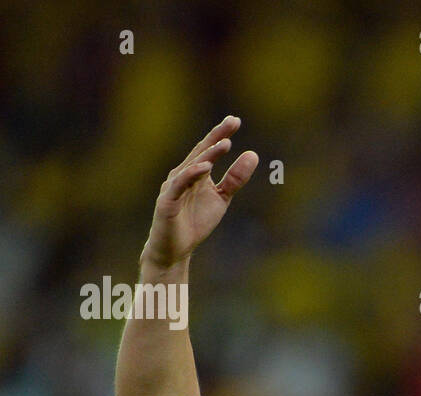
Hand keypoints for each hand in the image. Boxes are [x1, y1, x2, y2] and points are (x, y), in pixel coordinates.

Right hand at [141, 115, 258, 268]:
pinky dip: (191, 174)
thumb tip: (253, 154)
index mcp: (194, 172)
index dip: (221, 134)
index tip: (236, 120)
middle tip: (233, 122)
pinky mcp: (167, 202)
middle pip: (201, 151)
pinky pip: (180, 185)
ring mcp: (173, 187)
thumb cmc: (195, 221)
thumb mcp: (221, 198)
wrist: (175, 249)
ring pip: (192, 166)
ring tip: (225, 143)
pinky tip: (205, 167)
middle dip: (217, 136)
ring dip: (208, 154)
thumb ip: (235, 179)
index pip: (209, 149)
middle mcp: (182, 174)